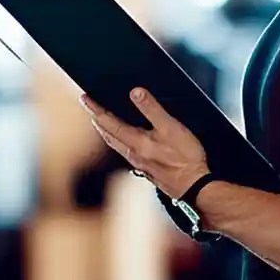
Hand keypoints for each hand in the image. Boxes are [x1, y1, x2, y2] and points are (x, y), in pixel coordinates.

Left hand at [79, 88, 208, 199]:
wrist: (194, 187)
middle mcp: (133, 154)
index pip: (109, 123)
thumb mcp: (171, 128)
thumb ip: (152, 109)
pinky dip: (120, 143)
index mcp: (136, 142)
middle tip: (90, 108)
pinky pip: (127, 153)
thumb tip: (135, 92)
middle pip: (109, 136)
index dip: (96, 109)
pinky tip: (127, 143)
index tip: (85, 99)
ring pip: (116, 146)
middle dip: (98, 121)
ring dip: (107, 132)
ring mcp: (140, 164)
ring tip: (103, 123)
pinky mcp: (148, 171)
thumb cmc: (185, 158)